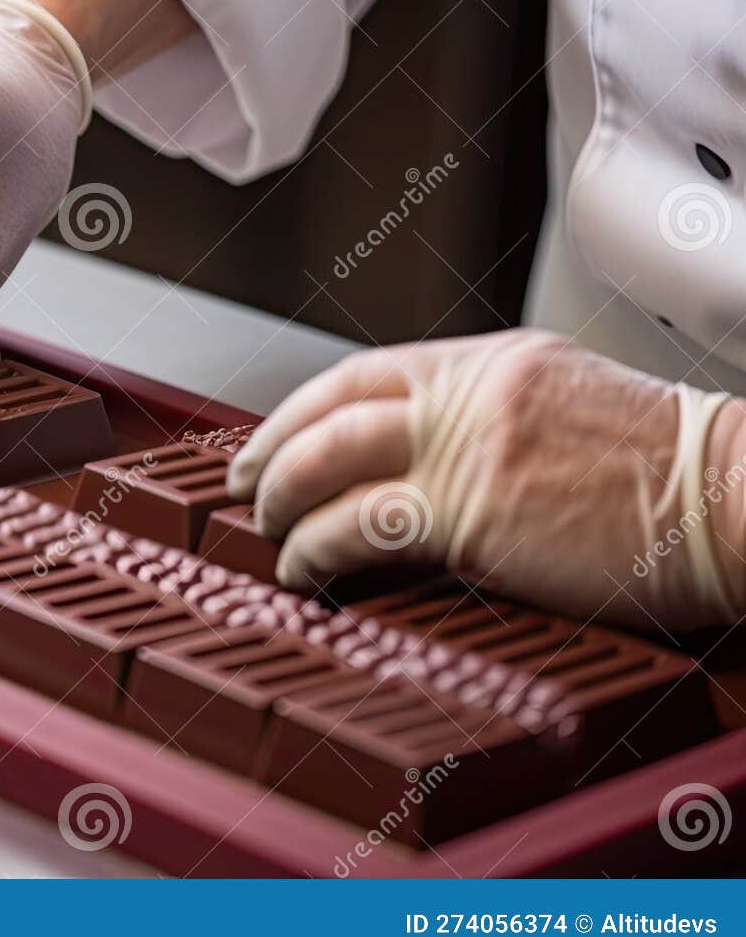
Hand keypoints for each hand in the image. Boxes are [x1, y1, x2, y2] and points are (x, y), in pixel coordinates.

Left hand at [226, 328, 745, 630]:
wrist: (739, 500)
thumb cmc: (673, 474)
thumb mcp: (571, 408)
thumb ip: (493, 418)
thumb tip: (428, 456)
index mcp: (494, 363)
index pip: (366, 373)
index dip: (301, 408)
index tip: (272, 437)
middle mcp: (471, 394)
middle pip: (331, 407)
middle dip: (269, 448)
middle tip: (241, 485)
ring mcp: (469, 450)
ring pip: (329, 459)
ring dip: (280, 498)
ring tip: (268, 534)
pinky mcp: (474, 514)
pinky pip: (359, 525)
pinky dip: (313, 548)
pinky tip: (304, 573)